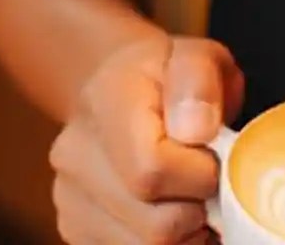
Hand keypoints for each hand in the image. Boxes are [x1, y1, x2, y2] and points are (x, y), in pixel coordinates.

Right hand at [49, 36, 244, 243]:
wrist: (124, 89)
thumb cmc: (170, 76)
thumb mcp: (198, 57)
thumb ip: (200, 83)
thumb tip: (196, 130)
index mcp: (105, 101)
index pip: (152, 169)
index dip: (201, 175)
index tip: (217, 158)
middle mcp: (74, 153)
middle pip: (154, 223)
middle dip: (201, 209)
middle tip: (212, 182)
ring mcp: (68, 197)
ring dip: (187, 234)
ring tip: (195, 197)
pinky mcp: (75, 229)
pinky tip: (174, 213)